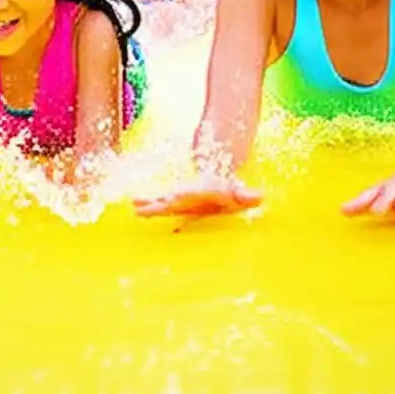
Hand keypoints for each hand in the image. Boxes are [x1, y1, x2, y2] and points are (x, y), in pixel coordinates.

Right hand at [133, 171, 262, 217]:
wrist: (215, 182)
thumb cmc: (227, 191)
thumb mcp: (237, 194)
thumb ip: (246, 195)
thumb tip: (260, 197)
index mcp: (200, 192)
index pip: (191, 193)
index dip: (183, 194)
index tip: (172, 194)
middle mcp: (185, 195)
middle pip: (170, 199)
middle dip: (158, 201)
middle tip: (142, 204)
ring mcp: (178, 200)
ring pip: (161, 202)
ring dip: (149, 205)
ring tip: (134, 206)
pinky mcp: (174, 206)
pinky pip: (160, 208)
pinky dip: (149, 208)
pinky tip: (136, 211)